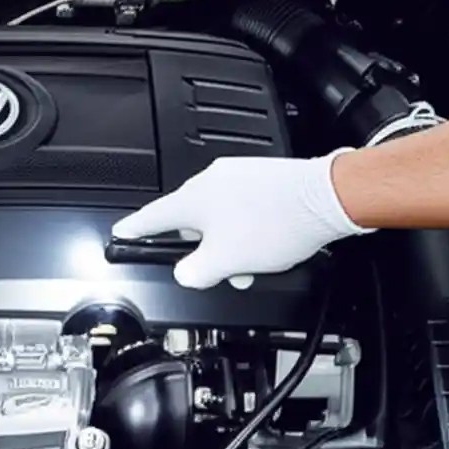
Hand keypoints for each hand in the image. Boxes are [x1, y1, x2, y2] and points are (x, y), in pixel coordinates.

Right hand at [112, 150, 369, 288]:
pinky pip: (243, 206)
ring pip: (220, 215)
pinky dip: (248, 227)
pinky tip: (266, 243)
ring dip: (229, 241)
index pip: (151, 217)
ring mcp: (238, 175)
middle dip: (202, 248)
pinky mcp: (263, 177)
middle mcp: (211, 180)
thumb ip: (194, 272)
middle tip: (216, 269)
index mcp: (193, 199)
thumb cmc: (276, 224)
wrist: (326, 199)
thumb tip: (186, 273)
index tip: (122, 233)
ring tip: (252, 262)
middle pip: (191, 219)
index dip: (134, 230)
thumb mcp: (225, 262)